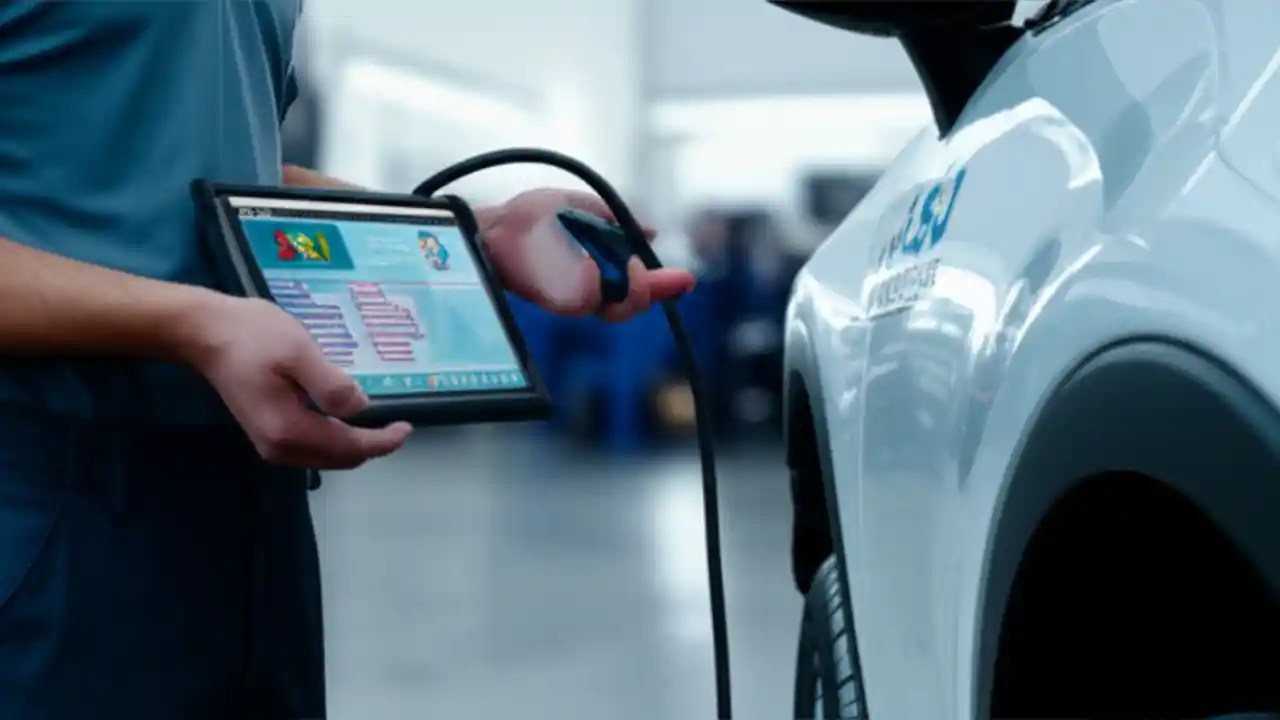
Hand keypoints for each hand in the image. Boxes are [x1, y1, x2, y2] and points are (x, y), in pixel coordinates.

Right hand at [180, 294, 410, 469]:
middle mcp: (280, 448)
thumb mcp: (299, 352)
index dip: (382, 442)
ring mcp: (271, 444)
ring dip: (354, 444)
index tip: (406, 426)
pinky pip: (313, 447)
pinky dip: (335, 439)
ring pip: (327, 456)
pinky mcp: (267, 433)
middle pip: (340, 459)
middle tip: (397, 424)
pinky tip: (345, 419)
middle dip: (371, 446)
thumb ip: (330, 385)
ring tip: (378, 423)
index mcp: (290, 430)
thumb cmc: (253, 336)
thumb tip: (360, 408)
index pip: (349, 448)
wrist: (204, 333)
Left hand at [478, 188, 695, 321]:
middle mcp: (587, 290)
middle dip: (644, 291)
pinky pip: (579, 300)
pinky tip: (587, 266)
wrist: (488, 226)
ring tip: (614, 262)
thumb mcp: (576, 206)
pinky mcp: (548, 301)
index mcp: (599, 271)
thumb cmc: (527, 218)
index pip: (636, 289)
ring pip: (608, 306)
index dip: (660, 288)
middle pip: (627, 306)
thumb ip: (612, 217)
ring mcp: (568, 298)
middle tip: (639, 269)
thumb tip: (651, 230)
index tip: (683, 280)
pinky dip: (588, 285)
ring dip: (619, 287)